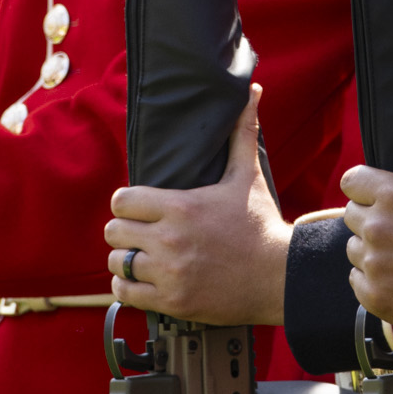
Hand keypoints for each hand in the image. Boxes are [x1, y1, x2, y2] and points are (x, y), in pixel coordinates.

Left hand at [105, 88, 289, 325]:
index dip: (126, 203)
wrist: (279, 277)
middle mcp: (169, 239)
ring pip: (116, 262)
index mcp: (180, 206)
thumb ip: (242, 133)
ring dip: (125, 260)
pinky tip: (143, 280)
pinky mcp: (172, 301)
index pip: (121, 200)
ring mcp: (169, 272)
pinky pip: (125, 293)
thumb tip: (253, 92)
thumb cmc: (261, 226)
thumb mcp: (247, 177)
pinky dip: (128, 288)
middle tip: (139, 233)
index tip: (138, 209)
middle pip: (112, 231)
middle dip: (124, 230)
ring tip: (141, 257)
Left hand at [342, 102, 392, 341]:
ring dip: (372, 250)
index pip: (351, 181)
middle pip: (352, 215)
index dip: (366, 188)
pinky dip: (374, 281)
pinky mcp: (374, 295)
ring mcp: (374, 264)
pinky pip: (357, 280)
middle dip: (372, 219)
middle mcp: (377, 228)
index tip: (383, 197)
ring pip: (354, 248)